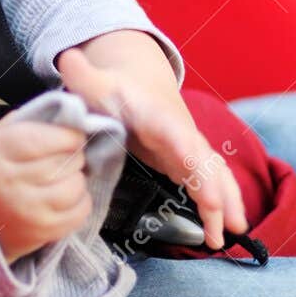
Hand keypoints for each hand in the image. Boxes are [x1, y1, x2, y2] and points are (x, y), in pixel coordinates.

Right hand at [0, 113, 91, 262]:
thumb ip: (28, 120)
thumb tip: (69, 109)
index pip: (43, 139)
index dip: (68, 135)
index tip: (73, 135)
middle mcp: (9, 182)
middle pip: (64, 161)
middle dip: (74, 155)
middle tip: (67, 156)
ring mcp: (26, 210)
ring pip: (75, 186)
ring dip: (76, 178)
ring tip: (64, 176)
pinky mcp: (42, 231)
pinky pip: (80, 211)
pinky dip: (80, 201)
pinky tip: (66, 197)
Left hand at [58, 46, 247, 248]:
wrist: (139, 82)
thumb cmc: (115, 88)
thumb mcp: (96, 81)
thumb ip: (81, 74)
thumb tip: (67, 59)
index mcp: (158, 117)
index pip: (177, 136)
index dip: (188, 155)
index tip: (197, 177)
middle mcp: (181, 134)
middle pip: (205, 161)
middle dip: (217, 190)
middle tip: (225, 222)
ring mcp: (189, 149)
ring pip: (216, 176)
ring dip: (226, 205)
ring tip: (228, 237)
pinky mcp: (189, 163)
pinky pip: (212, 185)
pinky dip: (220, 208)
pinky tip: (218, 237)